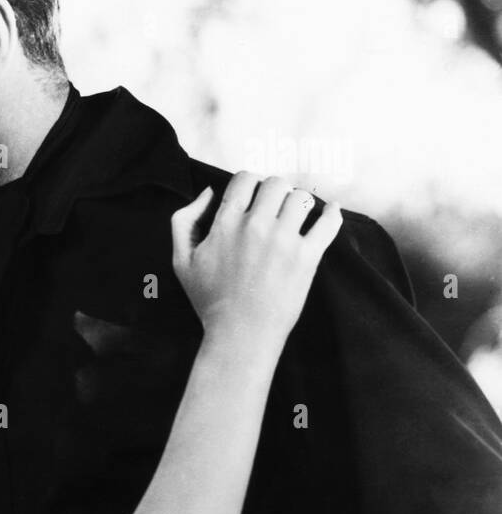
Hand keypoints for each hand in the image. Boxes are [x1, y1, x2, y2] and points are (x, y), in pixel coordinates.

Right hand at [171, 172, 342, 351]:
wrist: (240, 333)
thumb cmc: (209, 300)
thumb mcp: (181, 260)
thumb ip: (184, 219)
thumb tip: (208, 192)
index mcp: (225, 224)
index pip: (245, 179)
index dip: (250, 182)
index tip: (254, 195)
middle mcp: (255, 226)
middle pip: (276, 183)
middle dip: (276, 190)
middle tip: (276, 206)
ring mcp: (283, 240)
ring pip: (301, 198)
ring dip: (299, 203)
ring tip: (297, 216)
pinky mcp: (306, 257)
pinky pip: (328, 223)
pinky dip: (333, 214)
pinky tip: (331, 211)